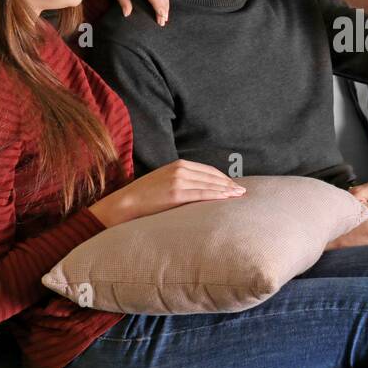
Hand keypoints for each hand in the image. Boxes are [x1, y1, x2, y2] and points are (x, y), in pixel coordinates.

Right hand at [91, 159, 244, 226]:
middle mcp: (180, 170)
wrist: (125, 203)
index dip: (223, 178)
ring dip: (227, 190)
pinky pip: (202, 194)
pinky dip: (217, 196)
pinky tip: (226, 199)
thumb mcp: (165, 180)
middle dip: (229, 184)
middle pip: (212, 176)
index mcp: (178, 164)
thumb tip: (200, 188)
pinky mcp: (175, 194)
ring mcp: (178, 181)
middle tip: (242, 191)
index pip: (208, 170)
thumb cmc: (145, 196)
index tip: (234, 184)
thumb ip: (182, 180)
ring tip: (238, 196)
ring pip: (210, 185)